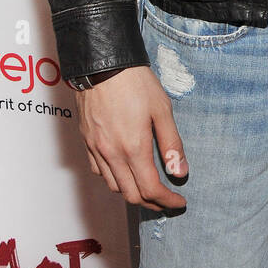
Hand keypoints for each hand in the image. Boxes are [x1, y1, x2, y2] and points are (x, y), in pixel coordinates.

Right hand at [74, 66, 188, 210]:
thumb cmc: (135, 83)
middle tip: (167, 200)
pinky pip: (99, 171)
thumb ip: (171, 143)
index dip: (167, 201)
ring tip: (148, 187)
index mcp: (133, 148)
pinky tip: (124, 171)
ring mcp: (96, 149)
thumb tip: (180, 172)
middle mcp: (112, 154)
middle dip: (151, 203)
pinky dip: (114, 179)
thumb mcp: (162, 109)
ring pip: (113, 186)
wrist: (102, 64)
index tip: (179, 203)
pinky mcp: (87, 141)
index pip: (151, 189)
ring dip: (132, 193)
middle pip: (131, 195)